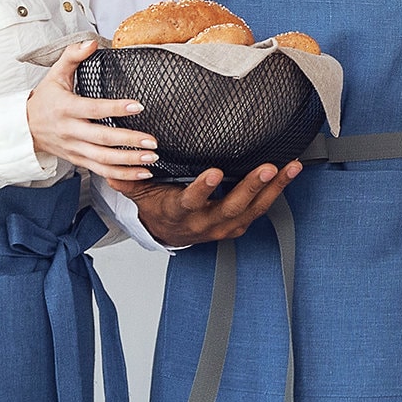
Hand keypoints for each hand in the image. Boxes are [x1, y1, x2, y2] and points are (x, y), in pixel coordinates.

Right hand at [26, 40, 158, 182]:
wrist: (24, 128)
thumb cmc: (44, 100)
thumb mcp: (55, 74)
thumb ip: (73, 55)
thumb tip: (92, 43)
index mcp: (66, 108)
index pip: (94, 109)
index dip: (116, 108)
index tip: (138, 106)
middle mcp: (70, 131)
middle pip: (102, 139)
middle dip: (129, 141)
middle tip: (152, 140)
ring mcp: (74, 148)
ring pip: (103, 159)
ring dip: (129, 161)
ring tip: (151, 158)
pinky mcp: (78, 160)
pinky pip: (101, 170)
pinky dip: (122, 175)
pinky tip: (141, 173)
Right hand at [113, 160, 301, 247]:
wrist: (171, 234)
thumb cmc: (159, 208)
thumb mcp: (141, 195)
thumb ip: (128, 181)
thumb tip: (110, 169)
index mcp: (181, 213)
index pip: (192, 202)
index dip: (203, 190)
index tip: (213, 172)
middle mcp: (206, 222)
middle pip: (232, 206)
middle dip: (251, 187)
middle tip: (267, 168)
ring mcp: (226, 224)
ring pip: (254, 208)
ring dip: (274, 188)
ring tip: (290, 167)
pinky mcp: (240, 222)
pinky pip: (262, 207)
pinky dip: (278, 190)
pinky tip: (290, 172)